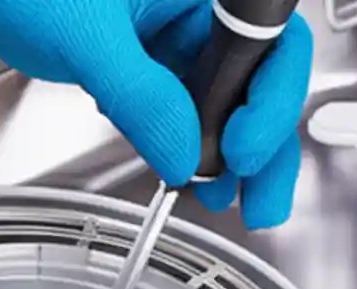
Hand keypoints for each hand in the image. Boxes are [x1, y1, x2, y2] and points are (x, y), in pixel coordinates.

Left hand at [0, 0, 312, 228]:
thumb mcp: (85, 35)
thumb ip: (142, 96)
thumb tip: (185, 156)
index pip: (272, 40)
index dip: (270, 99)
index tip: (238, 149)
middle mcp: (199, 5)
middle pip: (261, 77)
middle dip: (265, 144)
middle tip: (258, 201)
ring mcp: (177, 32)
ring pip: (227, 98)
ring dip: (232, 154)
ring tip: (229, 201)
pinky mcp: (151, 60)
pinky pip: (187, 105)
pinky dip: (193, 144)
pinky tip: (191, 177)